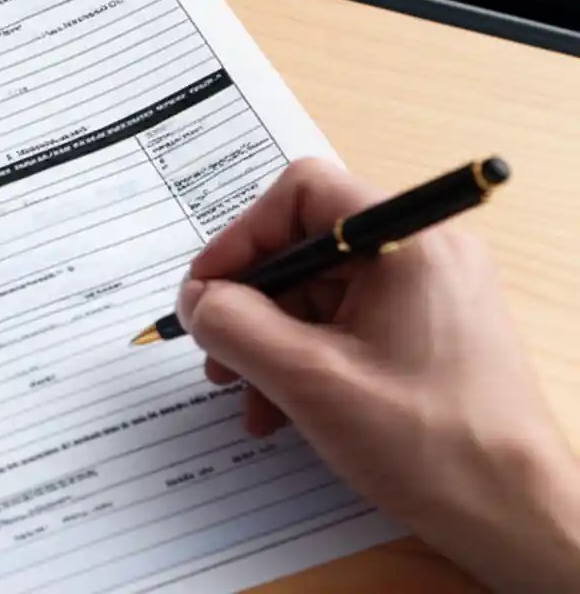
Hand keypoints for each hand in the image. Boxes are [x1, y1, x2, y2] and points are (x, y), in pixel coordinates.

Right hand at [176, 159, 579, 592]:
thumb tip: (195, 299)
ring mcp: (429, 293)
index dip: (242, 238)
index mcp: (407, 242)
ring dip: (271, 343)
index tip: (207, 292)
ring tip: (247, 397)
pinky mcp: (428, 331)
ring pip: (319, 294)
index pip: (302, 194)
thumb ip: (236, 327)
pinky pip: (346, 326)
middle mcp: (424, 253)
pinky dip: (305, 360)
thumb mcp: (308, 380)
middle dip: (252, 305)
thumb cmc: (428, 443)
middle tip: (217, 356)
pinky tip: (281, 410)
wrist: (514, 514)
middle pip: (306, 249)